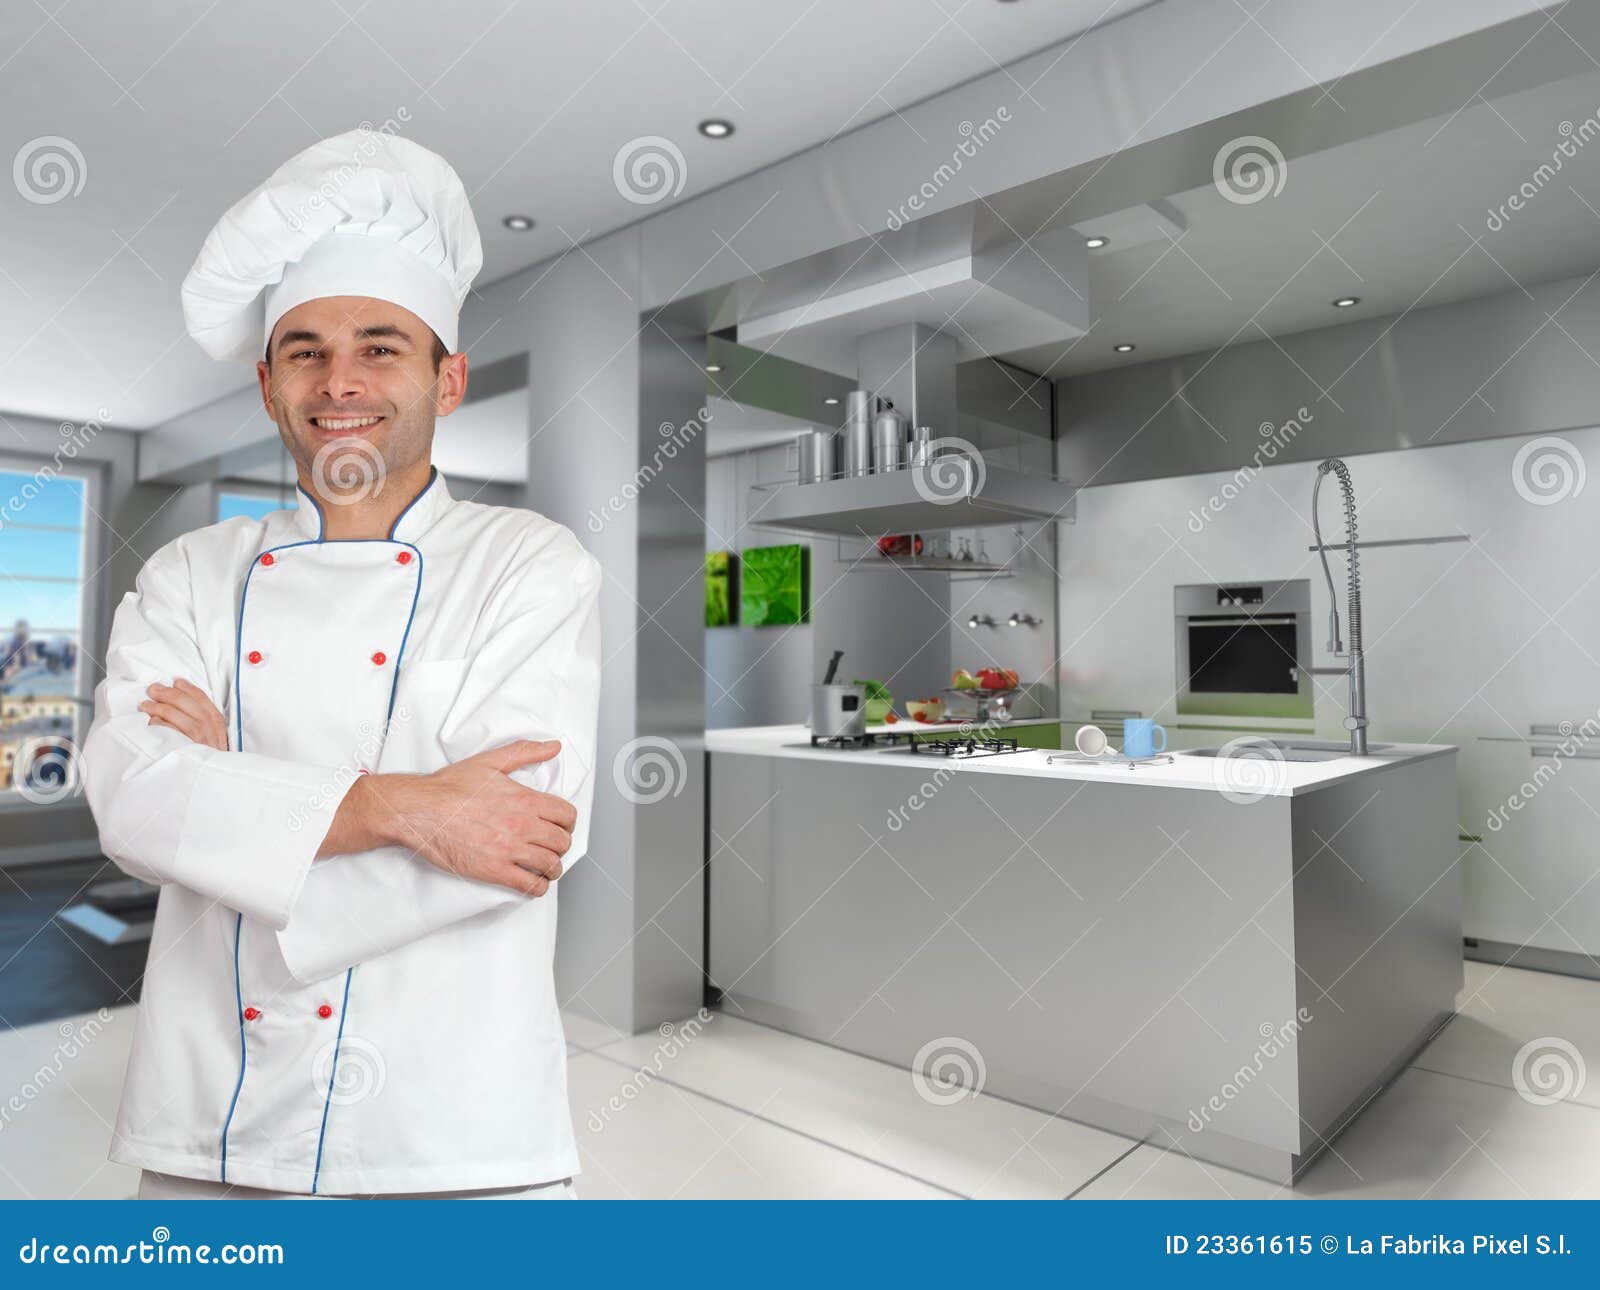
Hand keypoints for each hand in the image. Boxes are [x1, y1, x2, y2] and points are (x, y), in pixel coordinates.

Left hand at [138, 678, 227, 750]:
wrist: (213, 782)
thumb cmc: (210, 758)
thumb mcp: (215, 737)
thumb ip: (204, 721)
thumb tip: (183, 701)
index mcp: (217, 723)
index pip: (202, 699)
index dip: (187, 688)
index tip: (175, 682)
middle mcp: (208, 729)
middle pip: (187, 703)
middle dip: (167, 694)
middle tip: (153, 690)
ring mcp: (196, 740)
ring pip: (175, 715)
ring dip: (157, 708)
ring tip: (145, 706)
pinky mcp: (183, 750)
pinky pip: (167, 732)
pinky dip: (157, 724)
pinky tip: (151, 723)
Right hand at [349, 740, 577, 897]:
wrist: (420, 810)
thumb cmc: (449, 787)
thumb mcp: (490, 761)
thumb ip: (525, 752)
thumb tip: (553, 747)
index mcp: (524, 799)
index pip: (566, 815)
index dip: (568, 823)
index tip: (561, 826)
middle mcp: (522, 825)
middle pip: (562, 842)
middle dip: (561, 846)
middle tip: (552, 847)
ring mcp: (509, 849)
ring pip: (550, 865)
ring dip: (552, 868)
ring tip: (546, 868)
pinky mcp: (494, 870)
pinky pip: (530, 885)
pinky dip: (538, 887)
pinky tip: (533, 883)